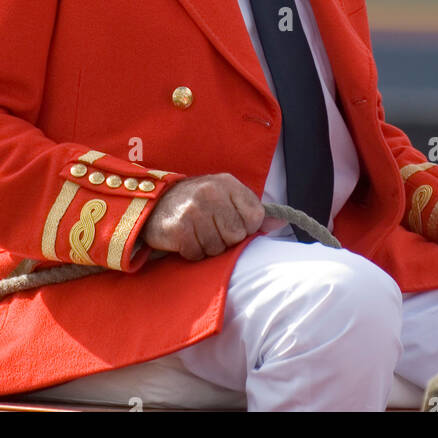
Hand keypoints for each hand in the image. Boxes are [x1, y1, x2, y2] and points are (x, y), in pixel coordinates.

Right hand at [142, 173, 264, 260]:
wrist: (156, 204)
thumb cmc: (199, 203)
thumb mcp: (227, 198)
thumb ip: (253, 211)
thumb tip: (281, 223)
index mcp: (228, 183)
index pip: (255, 217)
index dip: (245, 228)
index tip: (231, 224)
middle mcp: (211, 192)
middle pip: (236, 235)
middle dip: (225, 240)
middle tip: (211, 229)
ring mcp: (194, 209)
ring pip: (217, 248)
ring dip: (208, 247)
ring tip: (198, 233)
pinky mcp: (178, 228)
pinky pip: (197, 254)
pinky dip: (193, 252)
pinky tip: (186, 239)